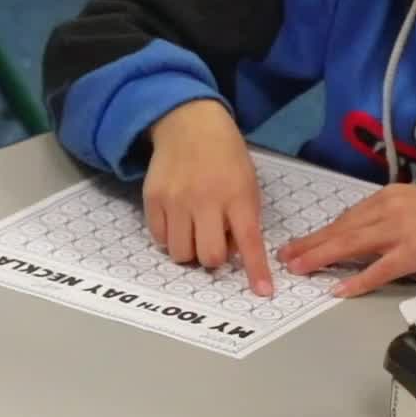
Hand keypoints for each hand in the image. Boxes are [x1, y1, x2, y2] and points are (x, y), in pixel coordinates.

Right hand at [144, 99, 275, 295]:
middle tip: (214, 241)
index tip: (263, 292)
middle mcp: (205, 200)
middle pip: (209, 256)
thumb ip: (244, 218)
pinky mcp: (152, 199)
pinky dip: (169, 238)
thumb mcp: (247, 182)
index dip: (256, 270)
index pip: (249, 241)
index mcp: (236, 195)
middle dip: (214, 257)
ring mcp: (175, 200)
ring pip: (180, 253)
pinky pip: (159, 238)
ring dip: (189, 250)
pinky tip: (177, 221)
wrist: (188, 124)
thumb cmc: (225, 156)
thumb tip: (233, 255)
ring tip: (193, 230)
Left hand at [279, 183, 415, 296]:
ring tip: (299, 267)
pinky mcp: (414, 253)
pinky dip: (356, 280)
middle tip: (287, 255)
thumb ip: (392, 215)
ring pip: (351, 245)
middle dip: (311, 243)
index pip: (348, 216)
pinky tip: (338, 289)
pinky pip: (379, 270)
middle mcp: (389, 210)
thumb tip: (369, 232)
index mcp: (389, 196)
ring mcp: (400, 231)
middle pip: (341, 228)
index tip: (303, 241)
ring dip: (321, 256)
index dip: (324, 231)